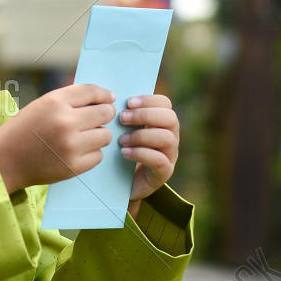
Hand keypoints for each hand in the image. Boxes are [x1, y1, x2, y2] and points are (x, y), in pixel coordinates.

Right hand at [0, 84, 114, 194]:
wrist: (5, 160)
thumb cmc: (24, 129)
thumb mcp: (42, 105)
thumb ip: (69, 100)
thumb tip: (103, 99)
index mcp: (55, 102)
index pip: (91, 92)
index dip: (104, 94)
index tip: (109, 98)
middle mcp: (65, 122)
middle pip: (104, 113)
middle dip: (105, 114)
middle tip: (101, 118)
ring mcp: (71, 146)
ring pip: (105, 135)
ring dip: (99, 135)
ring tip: (85, 136)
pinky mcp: (73, 166)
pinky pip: (98, 155)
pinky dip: (92, 153)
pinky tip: (78, 151)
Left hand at [118, 94, 178, 215]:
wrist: (119, 183)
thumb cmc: (119, 150)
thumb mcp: (121, 129)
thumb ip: (122, 114)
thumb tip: (109, 96)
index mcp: (162, 121)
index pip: (165, 103)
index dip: (148, 100)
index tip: (128, 102)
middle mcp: (171, 136)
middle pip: (170, 118)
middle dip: (145, 115)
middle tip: (122, 118)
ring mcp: (170, 155)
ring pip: (167, 138)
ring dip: (141, 135)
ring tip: (121, 139)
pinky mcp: (164, 172)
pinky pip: (159, 160)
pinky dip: (141, 153)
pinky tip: (124, 153)